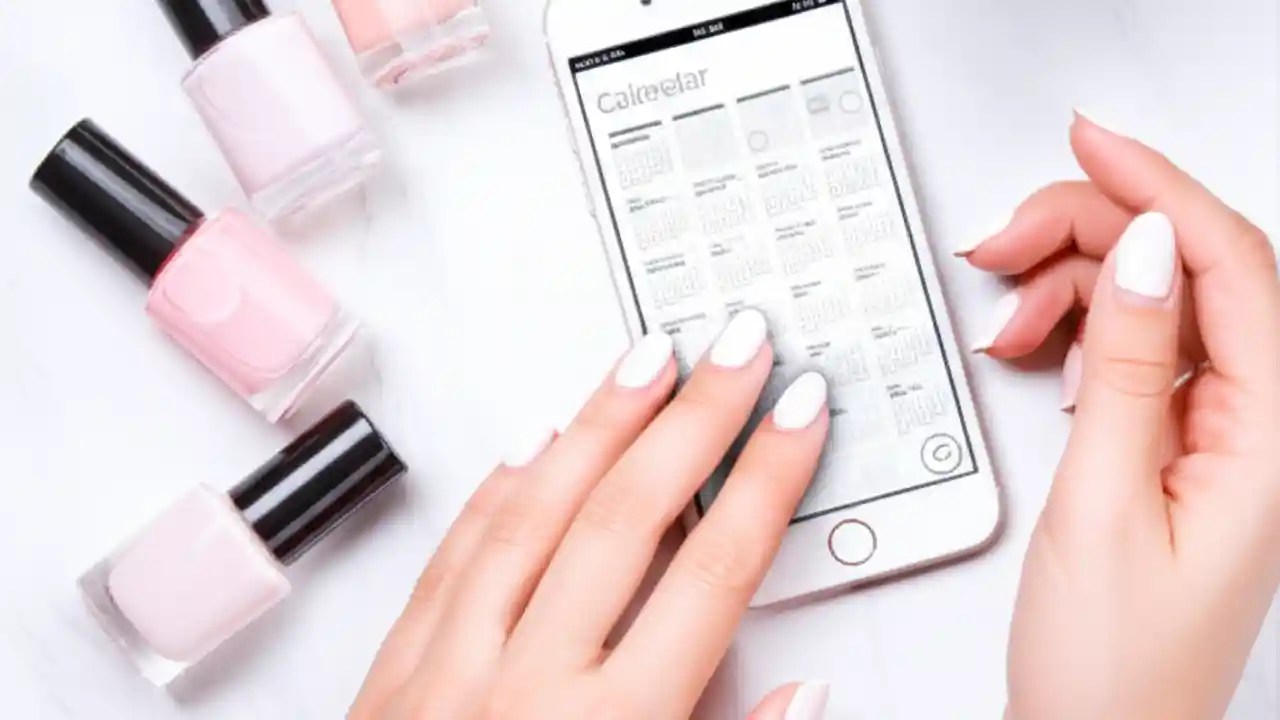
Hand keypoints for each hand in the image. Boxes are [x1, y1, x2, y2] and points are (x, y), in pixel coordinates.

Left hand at [349, 310, 832, 718]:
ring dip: (596, 425)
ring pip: (532, 512)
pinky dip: (497, 495)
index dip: (767, 481)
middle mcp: (529, 691)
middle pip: (629, 517)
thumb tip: (800, 695)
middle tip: (737, 348)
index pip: (715, 574)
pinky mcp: (391, 679)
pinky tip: (531, 450)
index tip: (799, 415)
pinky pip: (452, 558)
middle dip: (695, 420)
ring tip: (644, 361)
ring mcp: (450, 676)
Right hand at [966, 114, 1279, 717]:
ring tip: (1003, 312)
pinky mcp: (1177, 446)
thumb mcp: (1101, 501)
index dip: (1157, 188)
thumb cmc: (1111, 664)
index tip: (1089, 144)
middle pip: (1193, 274)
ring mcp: (1221, 435)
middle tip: (1002, 237)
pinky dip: (1076, 332)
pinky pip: (1135, 352)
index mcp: (1272, 438)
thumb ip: (1124, 366)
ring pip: (1156, 306)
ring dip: (1072, 287)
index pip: (1231, 269)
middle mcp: (1261, 427)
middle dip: (1092, 235)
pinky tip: (1035, 347)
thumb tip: (1140, 252)